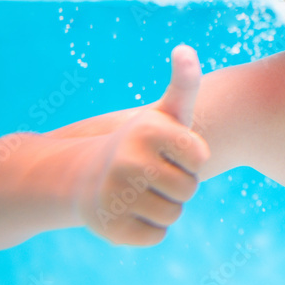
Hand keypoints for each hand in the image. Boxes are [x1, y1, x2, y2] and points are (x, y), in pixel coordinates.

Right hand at [77, 44, 210, 244]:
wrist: (84, 176)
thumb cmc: (141, 142)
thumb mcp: (164, 113)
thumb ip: (184, 84)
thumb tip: (185, 49)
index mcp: (148, 131)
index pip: (200, 158)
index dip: (189, 158)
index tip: (168, 151)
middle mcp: (129, 161)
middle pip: (189, 189)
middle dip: (178, 184)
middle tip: (153, 174)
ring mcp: (117, 196)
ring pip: (174, 214)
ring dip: (163, 207)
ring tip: (140, 191)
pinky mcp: (111, 228)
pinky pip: (156, 235)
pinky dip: (147, 228)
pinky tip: (129, 212)